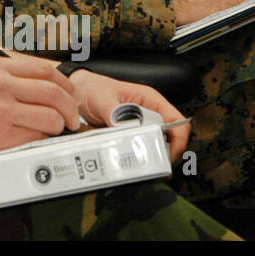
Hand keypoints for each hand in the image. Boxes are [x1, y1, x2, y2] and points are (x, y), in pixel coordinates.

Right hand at [0, 55, 80, 162]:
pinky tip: (35, 138)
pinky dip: (41, 139)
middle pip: (53, 92)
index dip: (64, 83)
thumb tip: (40, 87)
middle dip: (69, 107)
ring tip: (54, 130)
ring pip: (50, 116)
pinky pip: (35, 136)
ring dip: (58, 126)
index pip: (44, 69)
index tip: (68, 94)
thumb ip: (5, 78)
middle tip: (72, 118)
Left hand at [67, 69, 189, 161]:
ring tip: (141, 166)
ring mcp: (139, 128)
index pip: (176, 121)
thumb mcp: (103, 98)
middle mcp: (148, 115)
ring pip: (154, 147)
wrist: (76, 95)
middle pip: (168, 139)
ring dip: (149, 158)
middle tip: (154, 165)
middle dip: (163, 153)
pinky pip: (137, 151)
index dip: (178, 139)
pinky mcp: (129, 139)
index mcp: (150, 100)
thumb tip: (123, 128)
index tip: (169, 154)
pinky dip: (134, 159)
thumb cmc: (92, 89)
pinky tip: (128, 163)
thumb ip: (113, 113)